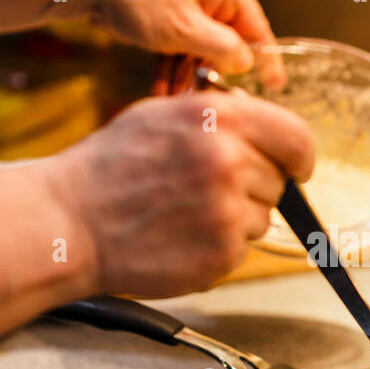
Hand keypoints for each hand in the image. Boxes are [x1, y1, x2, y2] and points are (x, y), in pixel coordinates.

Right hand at [46, 89, 314, 295]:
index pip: (297, 138)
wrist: (70, 220)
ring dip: (235, 219)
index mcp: (221, 118)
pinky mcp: (221, 255)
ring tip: (184, 212)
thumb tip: (268, 131)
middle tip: (203, 190)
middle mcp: (230, 161)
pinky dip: (217, 247)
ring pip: (262, 218)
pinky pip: (241, 250)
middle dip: (253, 187)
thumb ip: (223, 117)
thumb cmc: (111, 165)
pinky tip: (179, 236)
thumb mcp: (165, 113)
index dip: (299, 156)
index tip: (297, 166)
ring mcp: (228, 212)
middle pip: (279, 181)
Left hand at [89, 0, 281, 80]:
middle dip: (212, 73)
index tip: (276, 86)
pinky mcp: (166, 14)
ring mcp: (187, 2)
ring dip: (187, 76)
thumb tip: (246, 62)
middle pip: (225, 42)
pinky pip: (178, 46)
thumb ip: (223, 49)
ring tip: (175, 101)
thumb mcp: (186, 29)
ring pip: (198, 48)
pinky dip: (170, 67)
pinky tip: (161, 92)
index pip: (256, 27)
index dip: (266, 59)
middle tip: (206, 99)